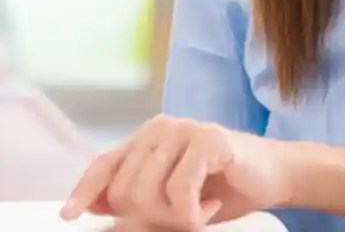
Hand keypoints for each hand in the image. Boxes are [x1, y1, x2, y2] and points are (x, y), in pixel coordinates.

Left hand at [60, 115, 290, 230]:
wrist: (275, 176)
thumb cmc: (222, 188)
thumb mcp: (172, 200)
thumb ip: (137, 199)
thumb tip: (96, 208)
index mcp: (146, 139)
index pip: (104, 164)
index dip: (85, 191)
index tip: (69, 216)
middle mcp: (159, 128)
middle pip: (125, 190)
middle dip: (151, 216)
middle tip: (184, 214)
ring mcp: (183, 129)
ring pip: (148, 192)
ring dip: (176, 216)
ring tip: (199, 208)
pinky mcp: (208, 139)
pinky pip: (179, 191)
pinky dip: (193, 212)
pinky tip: (212, 202)